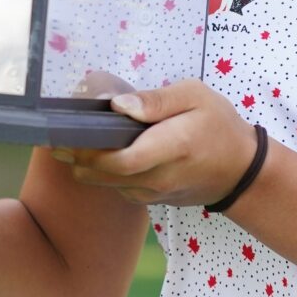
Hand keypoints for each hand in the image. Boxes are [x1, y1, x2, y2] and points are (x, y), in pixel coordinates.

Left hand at [51, 80, 258, 207]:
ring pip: (109, 185)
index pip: (122, 159)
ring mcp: (156, 193)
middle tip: (55, 141)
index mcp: (173, 147)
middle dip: (78, 159)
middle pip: (107, 174)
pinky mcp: (153, 200)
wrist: (241, 171)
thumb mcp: (196, 96)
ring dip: (87, 169)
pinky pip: (120, 189)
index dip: (90, 151)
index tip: (67, 134)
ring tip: (66, 148)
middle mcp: (160, 177)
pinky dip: (104, 175)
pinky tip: (94, 159)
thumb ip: (157, 100)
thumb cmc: (219, 125)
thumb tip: (118, 106)